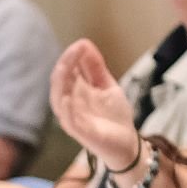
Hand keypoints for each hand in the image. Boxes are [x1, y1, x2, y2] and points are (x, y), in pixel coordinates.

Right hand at [49, 39, 141, 169]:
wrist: (127, 144)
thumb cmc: (113, 116)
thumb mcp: (107, 86)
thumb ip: (96, 68)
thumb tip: (85, 44)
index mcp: (75, 92)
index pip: (66, 71)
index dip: (71, 56)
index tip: (81, 44)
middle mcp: (70, 105)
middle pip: (60, 82)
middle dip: (65, 64)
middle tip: (75, 50)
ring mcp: (73, 119)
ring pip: (58, 100)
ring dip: (61, 83)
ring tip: (66, 67)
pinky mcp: (81, 133)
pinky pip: (69, 121)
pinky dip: (66, 110)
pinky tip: (66, 98)